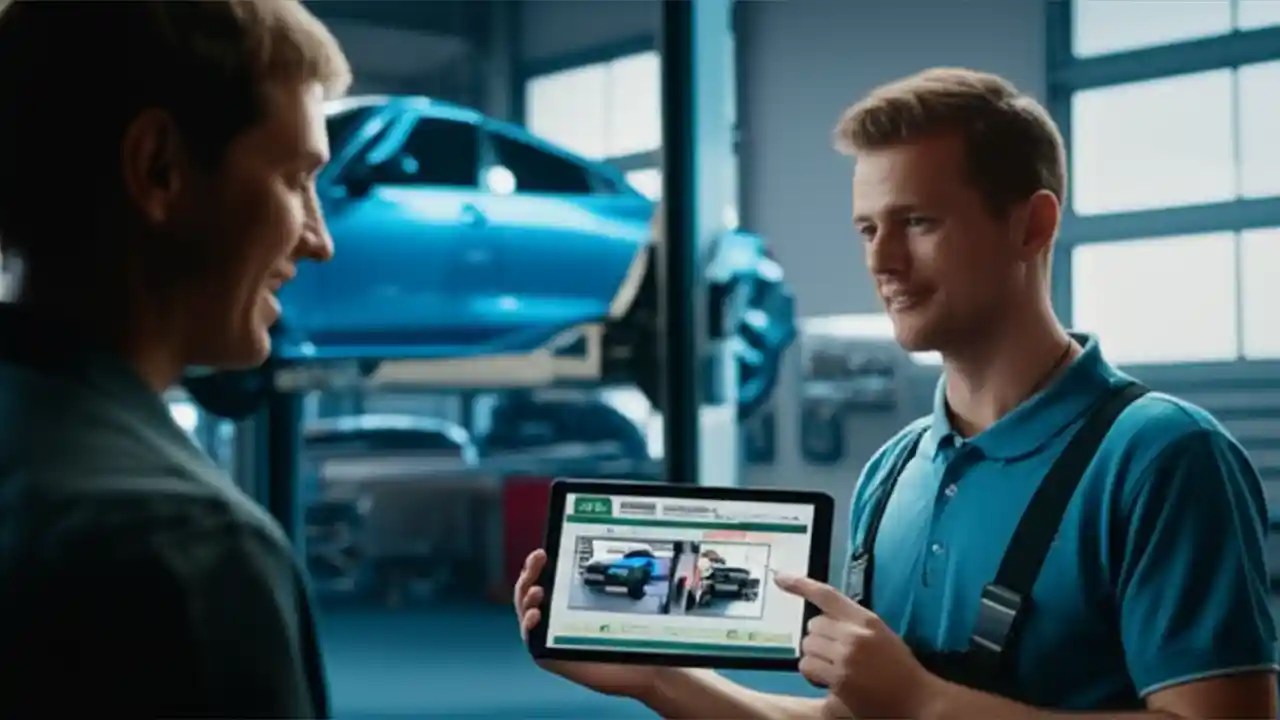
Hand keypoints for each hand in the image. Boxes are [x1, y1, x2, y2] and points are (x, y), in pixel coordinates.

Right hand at [514, 549, 662, 699]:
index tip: (543, 552)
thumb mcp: (621, 602)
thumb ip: (613, 583)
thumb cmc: (632, 635)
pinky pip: (532, 641)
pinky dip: (528, 627)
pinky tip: (535, 616)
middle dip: (530, 574)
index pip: (544, 578)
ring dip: (526, 599)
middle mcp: (554, 618)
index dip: (537, 565)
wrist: (641, 669)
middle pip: (530, 592)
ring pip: (526, 613)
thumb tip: (616, 547)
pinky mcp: (549, 657)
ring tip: (537, 591)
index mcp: (566, 602)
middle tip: (538, 560)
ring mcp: (549, 637)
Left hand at [775, 572, 945, 718]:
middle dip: (820, 640)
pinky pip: (808, 667)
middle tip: (837, 655)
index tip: (780, 577)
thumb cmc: (899, 669)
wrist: (918, 701)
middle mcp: (855, 634)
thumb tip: (821, 622)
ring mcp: (846, 657)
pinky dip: (814, 674)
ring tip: (836, 669)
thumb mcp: (880, 636)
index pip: (827, 595)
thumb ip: (853, 625)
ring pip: (808, 646)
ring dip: (816, 658)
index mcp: (867, 620)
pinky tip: (831, 681)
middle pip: (813, 626)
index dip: (800, 584)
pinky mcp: (840, 679)